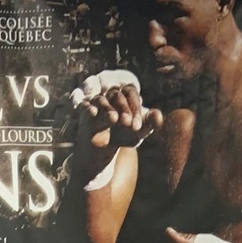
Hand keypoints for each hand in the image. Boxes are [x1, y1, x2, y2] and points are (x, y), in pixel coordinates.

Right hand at [69, 69, 159, 187]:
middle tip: (127, 123)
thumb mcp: (138, 133)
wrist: (103, 149)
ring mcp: (96, 102)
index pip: (130, 93)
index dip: (135, 107)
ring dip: (107, 107)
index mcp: (125, 95)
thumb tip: (158, 115)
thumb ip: (150, 123)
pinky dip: (87, 106)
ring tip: (113, 119)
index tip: (136, 126)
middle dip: (123, 107)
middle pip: (116, 93)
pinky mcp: (83, 111)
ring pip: (100, 98)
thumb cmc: (123, 135)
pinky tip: (93, 113)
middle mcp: (110, 95)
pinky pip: (83, 104)